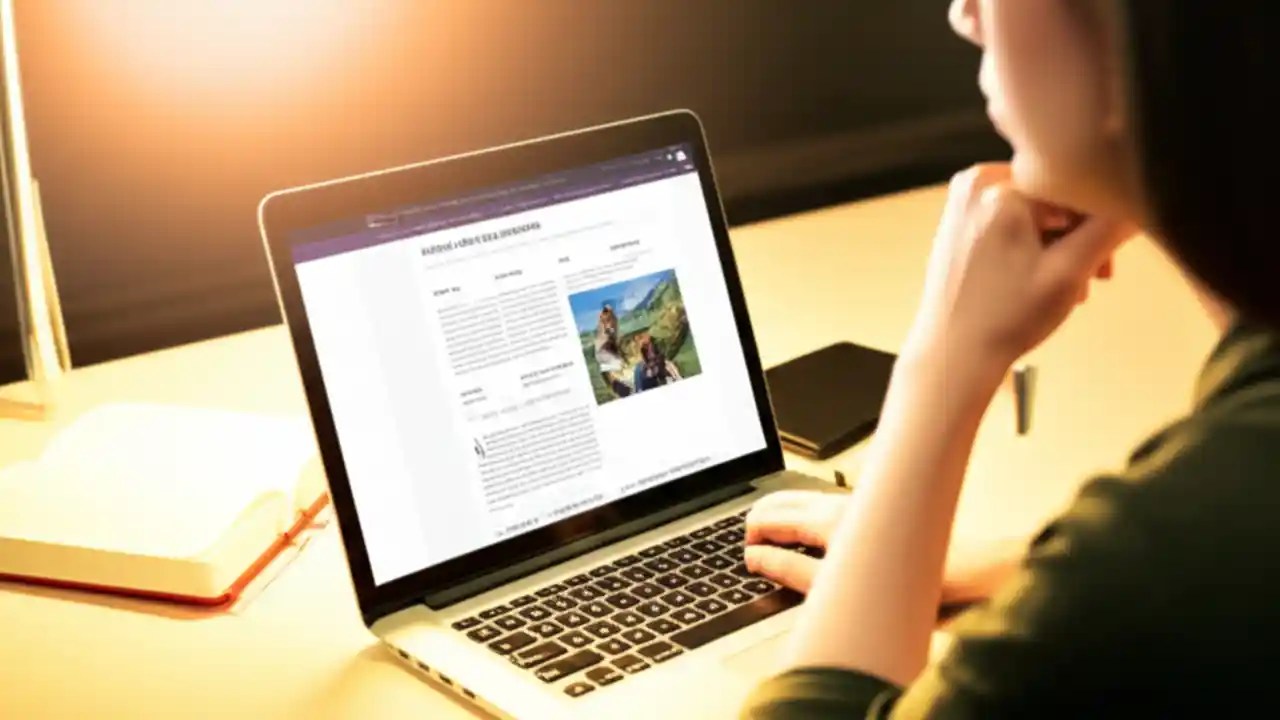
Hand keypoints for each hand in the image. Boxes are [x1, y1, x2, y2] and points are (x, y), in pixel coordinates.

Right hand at [744, 490, 1020, 604]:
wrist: (969, 571)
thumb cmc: (914, 582)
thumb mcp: (839, 587)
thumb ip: (794, 572)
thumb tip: (758, 558)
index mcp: (830, 521)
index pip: (773, 516)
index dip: (752, 532)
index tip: (745, 551)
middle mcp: (844, 506)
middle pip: (786, 500)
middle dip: (761, 515)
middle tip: (749, 536)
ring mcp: (859, 504)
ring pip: (807, 497)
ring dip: (784, 510)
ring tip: (770, 526)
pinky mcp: (873, 509)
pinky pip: (827, 502)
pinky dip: (807, 510)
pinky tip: (812, 524)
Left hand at [905, 163, 1133, 371]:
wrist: (952, 355)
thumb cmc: (1006, 317)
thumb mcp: (1069, 271)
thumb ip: (1109, 228)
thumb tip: (1139, 198)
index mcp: (998, 186)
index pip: (1074, 184)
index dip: (1101, 219)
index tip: (1106, 259)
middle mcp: (974, 183)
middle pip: (1054, 197)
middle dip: (1079, 236)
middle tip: (1092, 277)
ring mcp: (962, 203)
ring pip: (1036, 210)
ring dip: (1060, 245)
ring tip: (1069, 287)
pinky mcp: (958, 223)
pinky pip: (1012, 221)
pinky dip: (1034, 245)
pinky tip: (1042, 279)